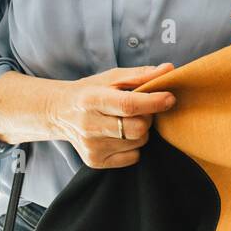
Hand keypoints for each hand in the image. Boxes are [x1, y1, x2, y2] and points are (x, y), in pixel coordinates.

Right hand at [51, 63, 175, 168]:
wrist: (60, 112)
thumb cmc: (91, 91)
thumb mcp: (112, 77)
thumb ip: (141, 74)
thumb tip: (169, 69)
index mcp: (92, 99)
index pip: (128, 105)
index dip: (153, 102)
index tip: (170, 98)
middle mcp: (89, 125)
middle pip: (137, 128)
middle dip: (147, 118)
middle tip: (142, 110)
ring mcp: (91, 146)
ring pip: (138, 143)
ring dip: (140, 131)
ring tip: (126, 121)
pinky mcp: (95, 161)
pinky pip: (133, 157)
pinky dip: (134, 147)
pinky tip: (120, 135)